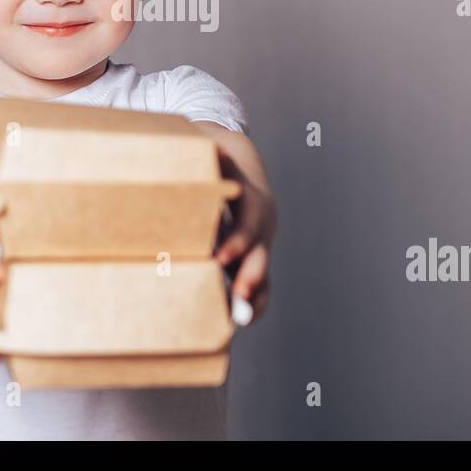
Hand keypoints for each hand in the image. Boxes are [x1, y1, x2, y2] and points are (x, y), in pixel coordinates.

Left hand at [212, 142, 276, 323]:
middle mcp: (260, 224)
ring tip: (237, 320)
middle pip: (260, 252)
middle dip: (251, 276)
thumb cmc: (216, 160)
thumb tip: (208, 148)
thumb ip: (210, 155)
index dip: (238, 242)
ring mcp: (259, 242)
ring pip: (262, 271)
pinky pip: (260, 283)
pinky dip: (253, 302)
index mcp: (251, 198)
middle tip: (238, 298)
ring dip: (253, 295)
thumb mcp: (213, 152)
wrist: (239, 163)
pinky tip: (236, 321)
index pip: (249, 222)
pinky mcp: (252, 257)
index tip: (220, 259)